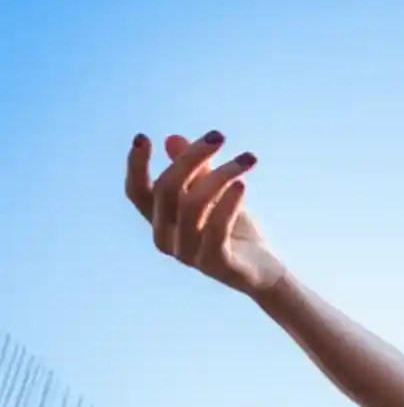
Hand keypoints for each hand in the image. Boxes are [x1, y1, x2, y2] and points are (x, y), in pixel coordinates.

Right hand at [125, 130, 284, 296]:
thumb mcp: (215, 196)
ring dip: (221, 175)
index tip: (143, 137)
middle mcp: (167, 239)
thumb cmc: (236, 230)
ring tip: (248, 158)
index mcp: (161, 222)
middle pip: (167, 190)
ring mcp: (189, 255)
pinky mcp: (216, 264)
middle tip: (219, 135)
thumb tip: (173, 139)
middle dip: (191, 157)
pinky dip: (228, 203)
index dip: (135, 166)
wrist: (265, 271)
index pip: (138, 192)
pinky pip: (216, 229)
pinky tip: (242, 184)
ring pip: (193, 204)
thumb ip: (196, 171)